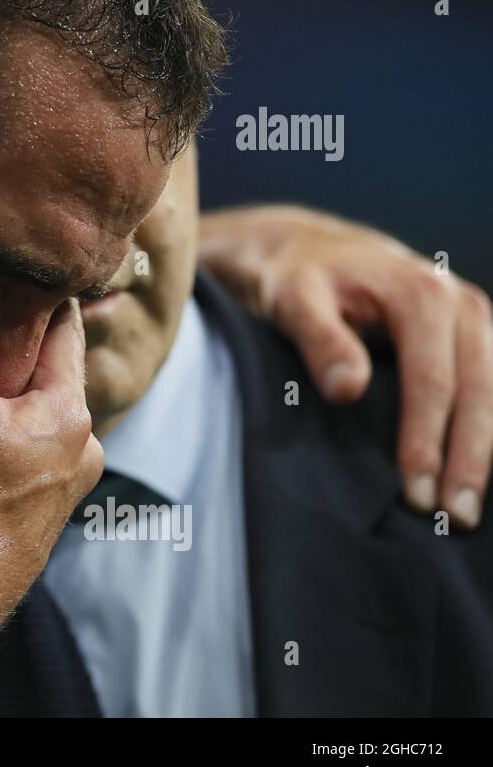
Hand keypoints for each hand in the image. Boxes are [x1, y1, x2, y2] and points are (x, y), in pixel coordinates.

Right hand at [0, 238, 103, 619]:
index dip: (32, 293)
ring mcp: (62, 478)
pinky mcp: (39, 504)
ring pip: (33, 407)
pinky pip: (23, 443)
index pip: (63, 325)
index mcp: (70, 411)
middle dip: (9, 343)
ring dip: (1, 388)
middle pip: (47, 366)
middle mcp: (80, 442)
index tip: (5, 266)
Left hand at [200, 205, 492, 528]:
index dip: (427, 439)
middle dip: (469, 458)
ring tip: (466, 509)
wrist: (306, 250)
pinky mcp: (474, 340)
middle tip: (451, 516)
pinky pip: (492, 388)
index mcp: (422, 294)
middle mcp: (462, 304)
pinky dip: (489, 429)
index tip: (416, 491)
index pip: (433, 380)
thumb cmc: (297, 277)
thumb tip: (348, 387)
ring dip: (486, 451)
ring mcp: (475, 322)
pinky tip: (482, 473)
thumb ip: (319, 339)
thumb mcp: (293, 298)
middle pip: (479, 391)